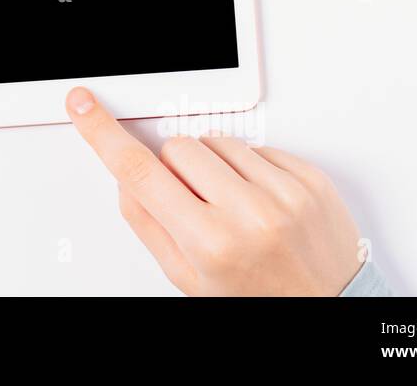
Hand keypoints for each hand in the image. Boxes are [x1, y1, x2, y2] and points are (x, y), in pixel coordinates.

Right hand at [66, 87, 362, 295]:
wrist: (331, 309)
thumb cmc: (259, 301)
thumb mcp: (190, 280)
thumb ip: (150, 225)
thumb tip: (126, 179)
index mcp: (210, 243)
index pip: (140, 172)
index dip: (104, 134)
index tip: (84, 106)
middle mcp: (249, 214)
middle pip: (177, 147)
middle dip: (175, 169)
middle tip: (194, 205)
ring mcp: (284, 193)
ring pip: (216, 140)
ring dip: (214, 166)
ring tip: (233, 206)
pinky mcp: (310, 179)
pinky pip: (258, 146)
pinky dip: (251, 168)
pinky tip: (259, 200)